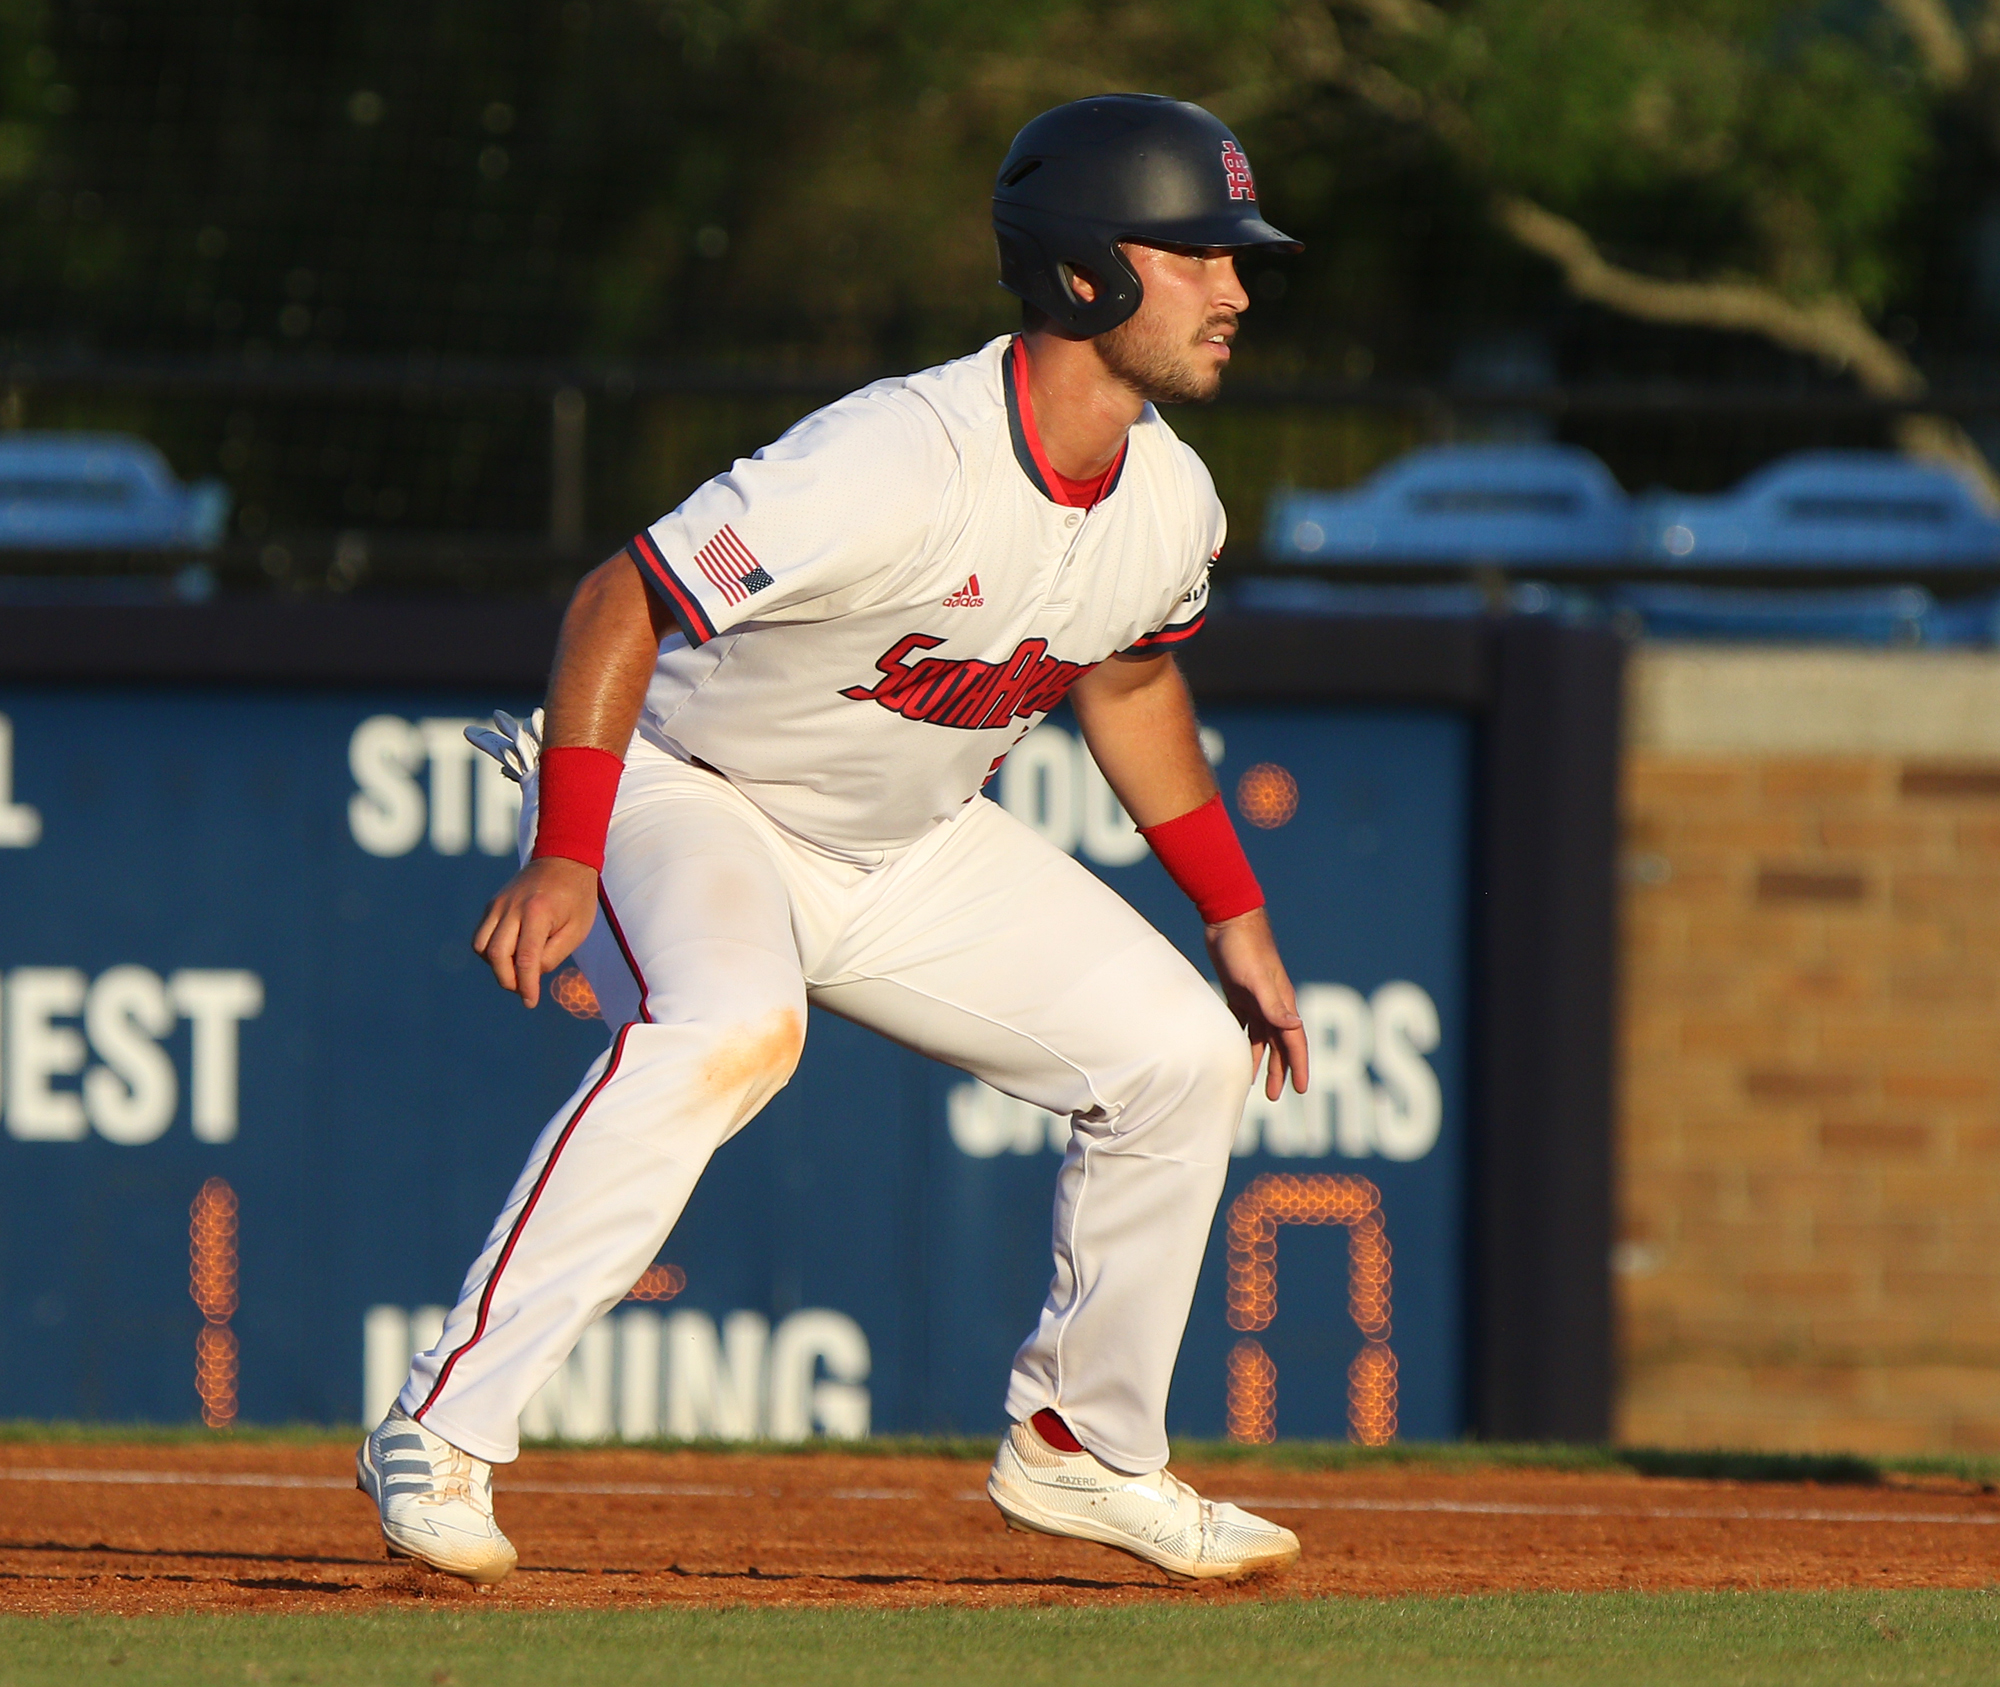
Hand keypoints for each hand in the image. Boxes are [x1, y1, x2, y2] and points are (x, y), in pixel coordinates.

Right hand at [472, 856, 599, 1008]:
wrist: (564, 859)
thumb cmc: (576, 897)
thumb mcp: (578, 929)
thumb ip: (553, 955)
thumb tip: (530, 975)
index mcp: (537, 912)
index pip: (525, 959)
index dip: (526, 986)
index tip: (530, 1002)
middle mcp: (512, 907)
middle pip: (496, 955)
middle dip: (508, 980)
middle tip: (524, 989)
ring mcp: (498, 904)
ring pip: (481, 946)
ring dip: (496, 966)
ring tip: (517, 970)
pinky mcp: (492, 904)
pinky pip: (482, 935)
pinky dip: (491, 952)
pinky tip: (511, 954)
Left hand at [1205, 906, 1308, 1101]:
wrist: (1228, 919)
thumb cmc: (1244, 948)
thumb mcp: (1257, 979)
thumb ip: (1273, 1004)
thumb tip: (1293, 1027)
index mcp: (1282, 1002)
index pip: (1294, 1041)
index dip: (1298, 1066)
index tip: (1301, 1090)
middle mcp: (1272, 1003)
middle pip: (1279, 1044)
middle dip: (1279, 1070)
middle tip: (1274, 1097)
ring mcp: (1255, 997)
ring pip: (1261, 1037)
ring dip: (1260, 1058)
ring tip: (1254, 1083)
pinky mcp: (1238, 991)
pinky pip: (1244, 1023)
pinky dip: (1243, 1039)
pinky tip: (1236, 1051)